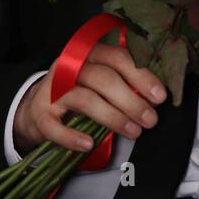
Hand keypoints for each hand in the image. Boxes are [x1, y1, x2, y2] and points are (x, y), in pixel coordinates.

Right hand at [12, 43, 166, 157]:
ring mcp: (52, 89)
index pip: (117, 57)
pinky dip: (72, 136)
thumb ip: (123, 82)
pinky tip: (88, 144)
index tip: (159, 96)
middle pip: (103, 78)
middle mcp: (69, 67)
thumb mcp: (99, 80)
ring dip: (112, 117)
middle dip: (131, 100)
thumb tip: (154, 95)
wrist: (39, 106)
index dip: (140, 76)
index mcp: (88, 54)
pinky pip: (55, 126)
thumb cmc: (78, 92)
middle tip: (150, 119)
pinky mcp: (40, 113)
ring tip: (133, 131)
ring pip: (85, 99)